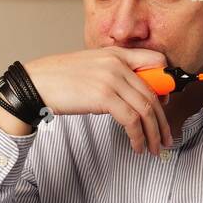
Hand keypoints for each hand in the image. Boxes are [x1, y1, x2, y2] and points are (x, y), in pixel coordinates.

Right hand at [22, 46, 173, 154]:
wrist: (35, 84)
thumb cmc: (58, 80)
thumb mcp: (91, 69)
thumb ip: (112, 76)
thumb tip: (129, 98)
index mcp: (116, 53)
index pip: (156, 61)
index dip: (166, 84)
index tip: (164, 105)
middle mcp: (118, 63)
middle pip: (153, 93)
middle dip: (162, 120)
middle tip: (166, 137)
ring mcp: (112, 78)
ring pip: (145, 109)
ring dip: (153, 133)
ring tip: (155, 148)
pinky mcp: (104, 96)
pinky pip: (131, 119)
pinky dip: (137, 136)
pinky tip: (137, 146)